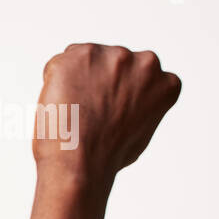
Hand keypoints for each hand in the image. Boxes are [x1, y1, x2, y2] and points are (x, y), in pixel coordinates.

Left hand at [33, 43, 180, 186]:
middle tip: (87, 112)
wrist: (82, 162)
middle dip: (97, 81)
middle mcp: (145, 62)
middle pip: (111, 62)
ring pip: (85, 60)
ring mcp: (114, 56)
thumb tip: (127, 101)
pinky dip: (53, 81)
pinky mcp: (81, 55)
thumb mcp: (142, 128)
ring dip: (75, 79)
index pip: (136, 75)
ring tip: (75, 110)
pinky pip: (59, 63)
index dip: (115, 94)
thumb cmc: (107, 155)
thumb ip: (140, 104)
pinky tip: (61, 103)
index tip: (107, 111)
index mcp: (165, 81)